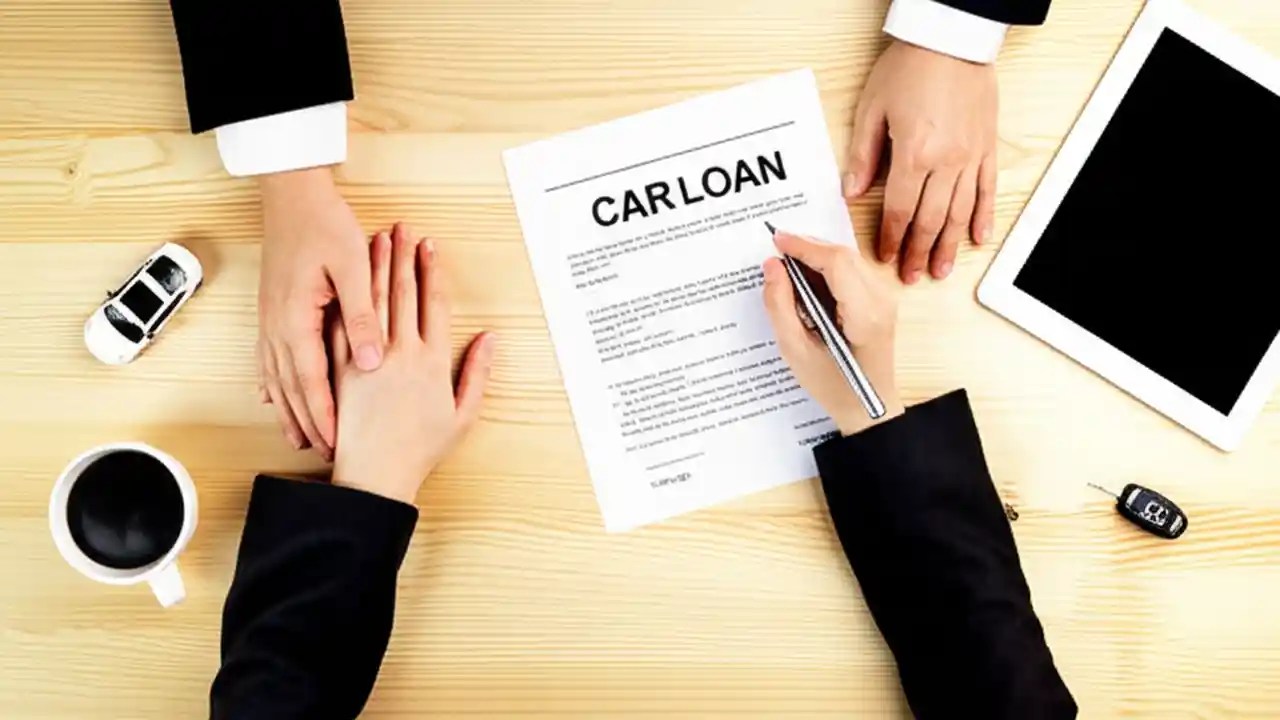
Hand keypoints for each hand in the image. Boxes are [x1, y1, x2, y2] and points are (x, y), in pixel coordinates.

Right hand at [257, 167, 383, 459]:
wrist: (291, 193)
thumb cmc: (325, 223)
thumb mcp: (353, 267)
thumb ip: (363, 316)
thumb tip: (373, 361)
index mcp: (297, 318)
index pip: (311, 381)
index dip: (324, 415)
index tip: (336, 443)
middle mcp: (276, 325)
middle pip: (290, 388)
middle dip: (307, 423)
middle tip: (325, 454)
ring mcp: (269, 319)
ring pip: (276, 377)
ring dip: (288, 410)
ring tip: (300, 438)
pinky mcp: (271, 310)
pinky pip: (268, 358)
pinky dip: (273, 384)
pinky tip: (272, 399)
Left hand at [330, 224, 495, 503]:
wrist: (375, 475)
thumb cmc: (420, 450)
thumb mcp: (463, 415)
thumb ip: (477, 373)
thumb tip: (489, 339)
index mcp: (432, 362)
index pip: (433, 303)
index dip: (433, 271)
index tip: (430, 246)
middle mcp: (401, 354)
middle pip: (403, 294)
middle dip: (404, 257)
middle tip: (404, 228)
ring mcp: (368, 359)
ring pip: (372, 301)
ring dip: (376, 267)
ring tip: (377, 239)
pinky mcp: (342, 369)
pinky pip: (343, 325)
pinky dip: (347, 297)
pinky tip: (346, 276)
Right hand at [762, 232, 904, 435]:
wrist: (869, 407)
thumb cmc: (835, 387)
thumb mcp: (796, 351)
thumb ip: (780, 306)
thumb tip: (772, 267)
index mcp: (865, 315)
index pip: (836, 262)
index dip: (804, 246)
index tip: (777, 241)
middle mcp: (881, 301)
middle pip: (844, 255)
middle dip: (809, 247)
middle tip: (777, 252)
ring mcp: (886, 299)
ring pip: (849, 259)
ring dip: (818, 256)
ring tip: (789, 267)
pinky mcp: (881, 300)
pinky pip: (854, 271)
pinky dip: (829, 268)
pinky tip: (808, 281)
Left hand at [844, 40, 997, 283]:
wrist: (951, 39)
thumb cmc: (910, 67)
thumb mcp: (872, 109)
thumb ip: (864, 155)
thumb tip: (852, 191)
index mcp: (914, 155)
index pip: (899, 210)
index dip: (890, 237)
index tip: (885, 256)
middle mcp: (946, 162)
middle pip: (931, 220)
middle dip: (918, 252)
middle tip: (912, 276)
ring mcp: (971, 156)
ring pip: (960, 212)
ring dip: (949, 245)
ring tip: (941, 270)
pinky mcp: (988, 147)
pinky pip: (987, 189)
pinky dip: (983, 217)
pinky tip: (978, 239)